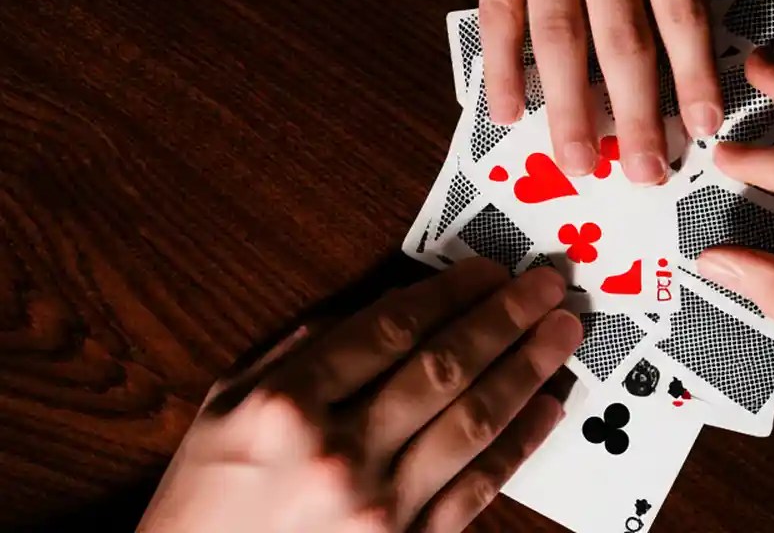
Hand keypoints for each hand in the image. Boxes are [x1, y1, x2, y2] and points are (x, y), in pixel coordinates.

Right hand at [138, 261, 581, 532]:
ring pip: (473, 422)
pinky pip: (479, 487)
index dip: (449, 292)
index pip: (390, 330)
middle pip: (443, 368)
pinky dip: (521, 442)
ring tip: (563, 332)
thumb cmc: (206, 499)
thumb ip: (301, 350)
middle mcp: (337, 453)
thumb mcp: (224, 407)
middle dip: (505, 319)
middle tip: (547, 286)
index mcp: (286, 406)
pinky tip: (549, 405)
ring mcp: (379, 508)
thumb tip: (389, 308)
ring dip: (528, 369)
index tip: (487, 270)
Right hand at [451, 0, 773, 184]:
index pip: (681, 8)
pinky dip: (500, 60)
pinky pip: (494, 5)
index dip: (695, 74)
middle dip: (636, 115)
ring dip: (569, 108)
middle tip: (648, 177)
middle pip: (620, 41)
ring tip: (582, 166)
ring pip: (556, 36)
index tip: (707, 129)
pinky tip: (506, 110)